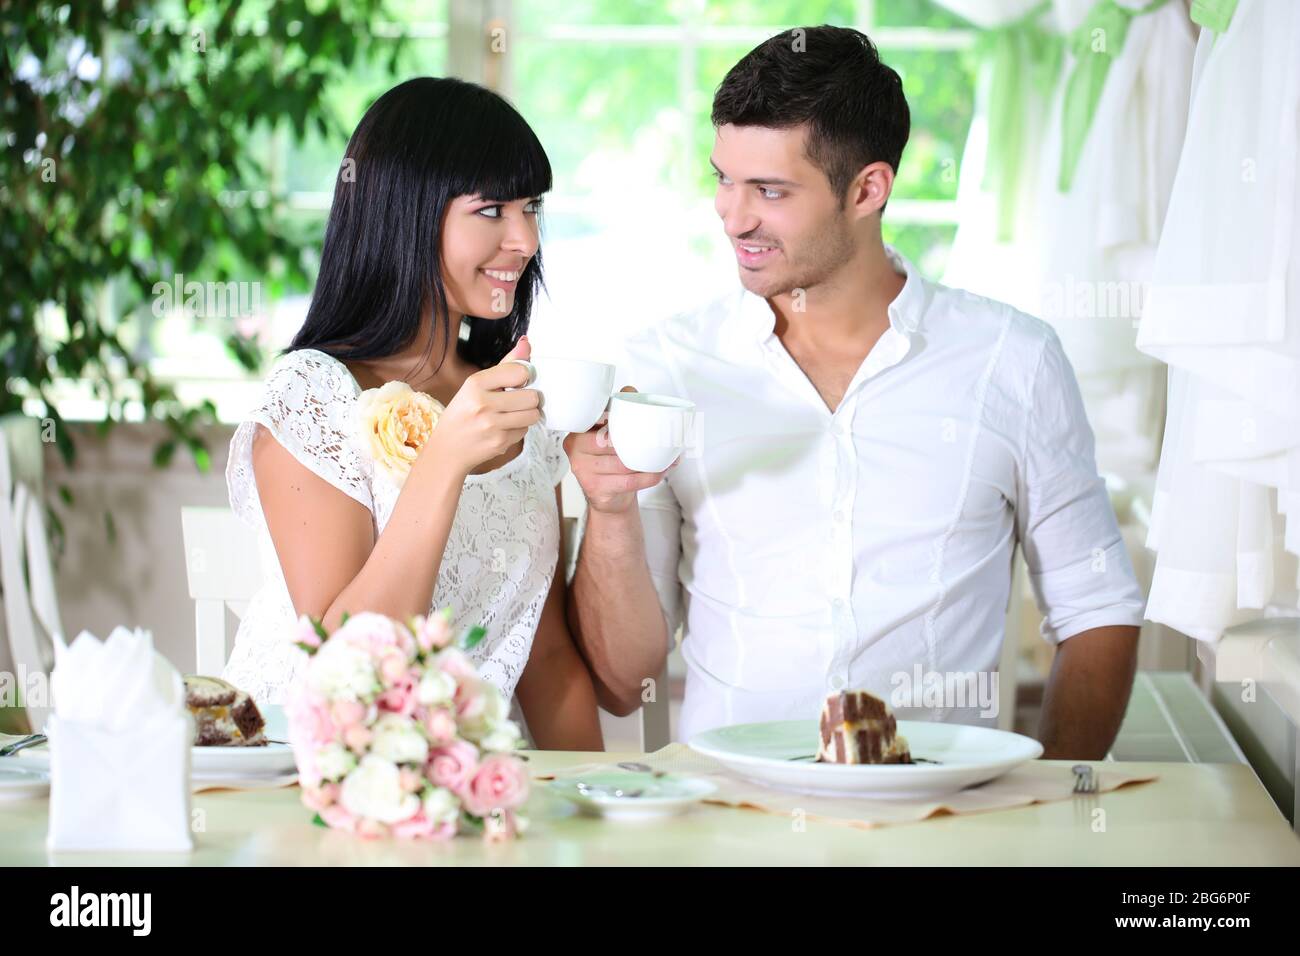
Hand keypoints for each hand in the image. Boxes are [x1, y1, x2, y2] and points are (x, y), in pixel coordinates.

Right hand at [422, 335, 540, 476]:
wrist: (447, 450)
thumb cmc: (462, 414)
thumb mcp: (476, 385)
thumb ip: (505, 365)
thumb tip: (527, 342)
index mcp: (475, 383)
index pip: (519, 371)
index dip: (524, 376)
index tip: (517, 381)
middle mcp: (483, 404)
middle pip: (532, 396)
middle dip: (529, 398)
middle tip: (517, 400)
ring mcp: (492, 425)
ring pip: (532, 414)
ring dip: (527, 414)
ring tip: (512, 414)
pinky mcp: (500, 443)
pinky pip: (525, 431)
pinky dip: (518, 429)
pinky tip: (504, 428)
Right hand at [563, 386, 676, 514]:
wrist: (607, 497)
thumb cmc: (609, 460)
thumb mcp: (610, 435)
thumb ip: (617, 410)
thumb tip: (630, 391)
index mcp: (578, 431)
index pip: (596, 419)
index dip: (615, 419)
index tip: (635, 421)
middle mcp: (575, 449)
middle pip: (610, 442)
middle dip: (637, 442)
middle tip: (661, 439)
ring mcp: (583, 470)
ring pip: (622, 463)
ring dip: (648, 462)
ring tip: (666, 458)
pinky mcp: (595, 488)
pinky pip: (628, 481)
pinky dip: (648, 477)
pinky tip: (660, 472)